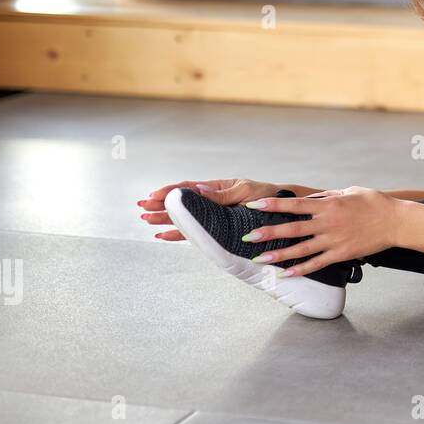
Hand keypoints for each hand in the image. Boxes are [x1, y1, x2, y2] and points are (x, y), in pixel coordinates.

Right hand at [139, 178, 278, 240]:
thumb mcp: (245, 192)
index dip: (170, 192)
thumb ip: (222, 195)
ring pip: (184, 217)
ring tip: (145, 218)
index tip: (154, 195)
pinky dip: (178, 233)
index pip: (189, 188)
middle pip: (181, 204)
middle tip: (142, 207)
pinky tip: (162, 235)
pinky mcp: (216, 227)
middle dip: (161, 205)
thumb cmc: (266, 197)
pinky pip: (194, 231)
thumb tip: (199, 190)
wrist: (282, 209)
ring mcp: (212, 215)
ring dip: (164, 218)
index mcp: (217, 188)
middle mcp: (212, 201)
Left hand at [237, 187, 398, 276]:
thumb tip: (309, 200)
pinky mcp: (341, 254)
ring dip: (279, 255)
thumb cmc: (374, 203)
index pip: (294, 205)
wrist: (396, 221)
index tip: (254, 206)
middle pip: (292, 229)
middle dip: (268, 233)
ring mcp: (334, 240)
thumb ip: (327, 196)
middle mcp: (328, 223)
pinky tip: (286, 273)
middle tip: (248, 237)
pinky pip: (317, 263)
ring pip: (301, 249)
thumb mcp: (349, 191)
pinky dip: (300, 269)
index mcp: (329, 205)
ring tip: (260, 259)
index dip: (273, 206)